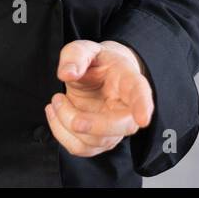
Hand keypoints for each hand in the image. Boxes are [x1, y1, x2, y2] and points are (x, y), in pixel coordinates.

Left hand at [45, 39, 153, 157]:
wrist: (99, 77)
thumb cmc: (97, 64)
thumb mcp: (85, 49)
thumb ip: (76, 55)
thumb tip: (67, 73)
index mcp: (129, 81)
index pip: (140, 93)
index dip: (143, 106)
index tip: (143, 119)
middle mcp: (127, 110)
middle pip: (120, 126)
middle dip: (91, 124)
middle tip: (61, 101)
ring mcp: (114, 130)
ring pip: (94, 140)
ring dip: (65, 121)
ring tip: (57, 99)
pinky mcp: (99, 141)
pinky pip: (80, 148)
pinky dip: (60, 132)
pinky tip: (55, 113)